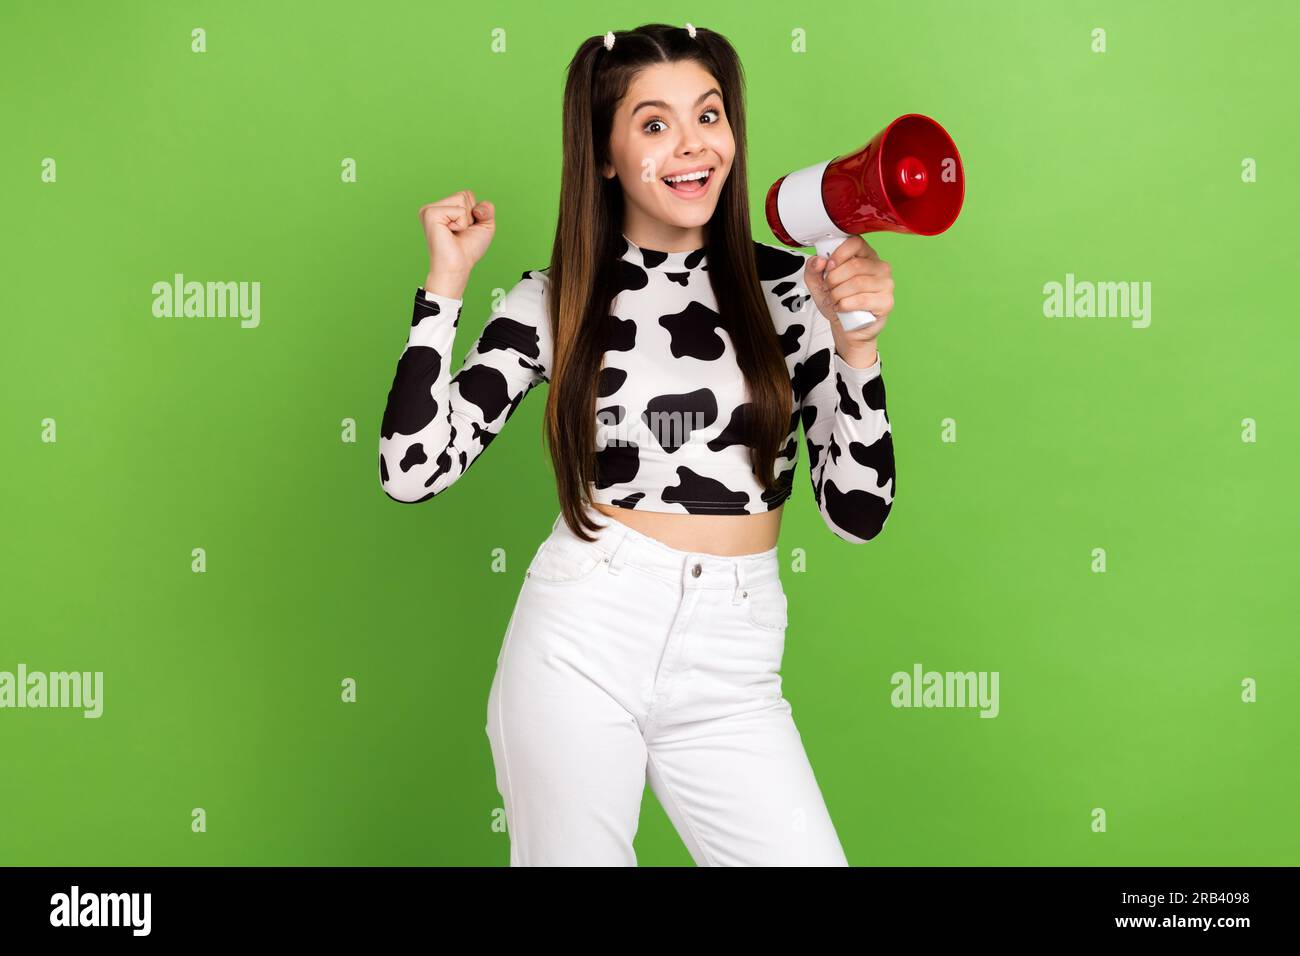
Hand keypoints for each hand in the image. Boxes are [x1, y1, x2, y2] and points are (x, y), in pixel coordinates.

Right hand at [419, 190, 495, 295]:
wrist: (458, 266)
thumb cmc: (468, 249)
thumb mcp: (485, 225)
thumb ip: (487, 209)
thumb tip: (478, 208)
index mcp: (442, 207)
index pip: (467, 194)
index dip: (474, 213)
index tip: (464, 229)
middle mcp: (434, 206)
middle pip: (465, 194)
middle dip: (470, 215)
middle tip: (459, 232)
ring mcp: (430, 209)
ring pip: (462, 198)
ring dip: (466, 220)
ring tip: (454, 232)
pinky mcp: (430, 214)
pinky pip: (458, 210)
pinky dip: (461, 223)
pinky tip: (450, 233)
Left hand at [804, 235, 892, 364]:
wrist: (847, 327)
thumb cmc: (838, 301)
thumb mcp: (818, 283)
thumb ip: (812, 268)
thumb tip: (819, 260)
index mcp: (864, 255)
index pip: (855, 242)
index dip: (838, 254)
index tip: (828, 266)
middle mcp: (879, 266)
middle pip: (854, 265)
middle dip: (834, 279)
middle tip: (828, 289)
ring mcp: (886, 283)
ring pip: (857, 283)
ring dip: (838, 294)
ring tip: (835, 300)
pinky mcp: (886, 301)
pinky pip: (862, 300)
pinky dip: (845, 305)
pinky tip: (842, 307)